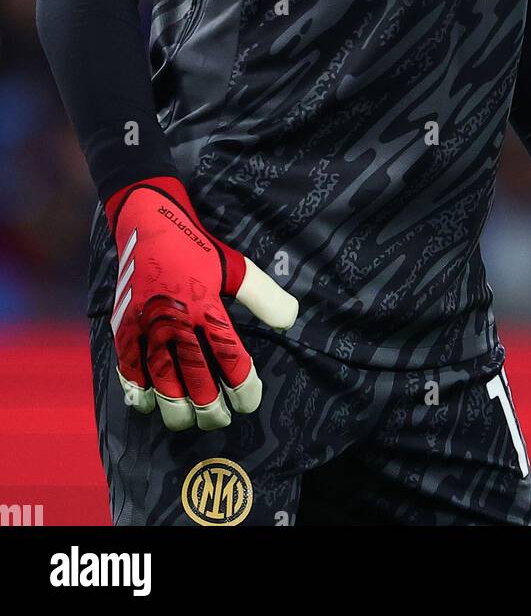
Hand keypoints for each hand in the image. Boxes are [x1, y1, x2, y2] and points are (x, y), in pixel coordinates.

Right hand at [106, 175, 298, 430]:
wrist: (146, 224)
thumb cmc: (195, 248)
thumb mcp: (235, 266)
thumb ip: (264, 295)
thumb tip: (291, 320)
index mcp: (207, 306)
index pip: (231, 358)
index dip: (244, 387)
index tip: (251, 400)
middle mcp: (177, 321)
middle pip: (197, 380)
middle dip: (211, 408)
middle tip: (221, 420)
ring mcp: (147, 327)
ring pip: (163, 383)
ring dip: (177, 409)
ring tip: (189, 421)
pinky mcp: (124, 327)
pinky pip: (129, 369)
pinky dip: (138, 392)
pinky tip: (149, 405)